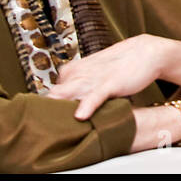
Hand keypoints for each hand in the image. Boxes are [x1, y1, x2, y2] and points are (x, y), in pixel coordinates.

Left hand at [48, 34, 171, 119]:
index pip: (50, 93)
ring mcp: (93, 79)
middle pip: (53, 96)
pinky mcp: (110, 84)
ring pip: (68, 95)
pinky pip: (95, 96)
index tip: (39, 125)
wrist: (146, 52)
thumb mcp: (94, 76)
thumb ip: (79, 88)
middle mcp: (77, 75)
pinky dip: (88, 105)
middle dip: (42, 111)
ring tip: (47, 125)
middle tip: (34, 129)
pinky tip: (81, 116)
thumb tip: (66, 105)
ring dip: (57, 108)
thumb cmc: (119, 67)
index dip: (44, 110)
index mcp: (71, 72)